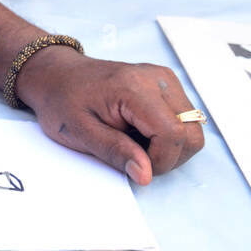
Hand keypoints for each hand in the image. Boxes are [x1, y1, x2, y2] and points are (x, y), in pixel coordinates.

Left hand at [14, 48, 203, 184]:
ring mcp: (164, 79)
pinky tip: (139, 130)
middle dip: (168, 156)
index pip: (174, 133)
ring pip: (193, 127)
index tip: (136, 165)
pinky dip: (167, 133)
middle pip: (192, 132)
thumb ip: (115, 153)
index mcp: (133, 87)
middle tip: (133, 155)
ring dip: (169, 145)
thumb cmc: (62, 100)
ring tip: (133, 140)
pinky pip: (184, 118)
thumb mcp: (80, 132)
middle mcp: (156, 78)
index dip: (161, 160)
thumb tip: (146, 175)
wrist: (56, 75)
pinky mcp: (166, 84)